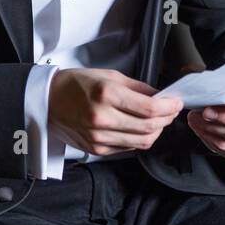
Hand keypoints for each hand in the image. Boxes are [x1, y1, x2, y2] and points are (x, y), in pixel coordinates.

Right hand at [48, 68, 183, 155]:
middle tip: (171, 111)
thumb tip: (161, 96)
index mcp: (106, 95)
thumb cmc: (76, 84)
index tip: (176, 102)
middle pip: (149, 127)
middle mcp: (102, 118)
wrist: (48, 101)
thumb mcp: (108, 76)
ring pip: (142, 141)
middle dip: (166, 119)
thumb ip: (137, 87)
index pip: (149, 108)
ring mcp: (98, 137)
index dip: (169, 107)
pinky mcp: (96, 149)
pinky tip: (139, 128)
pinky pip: (128, 148)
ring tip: (158, 120)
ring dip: (156, 131)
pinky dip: (139, 139)